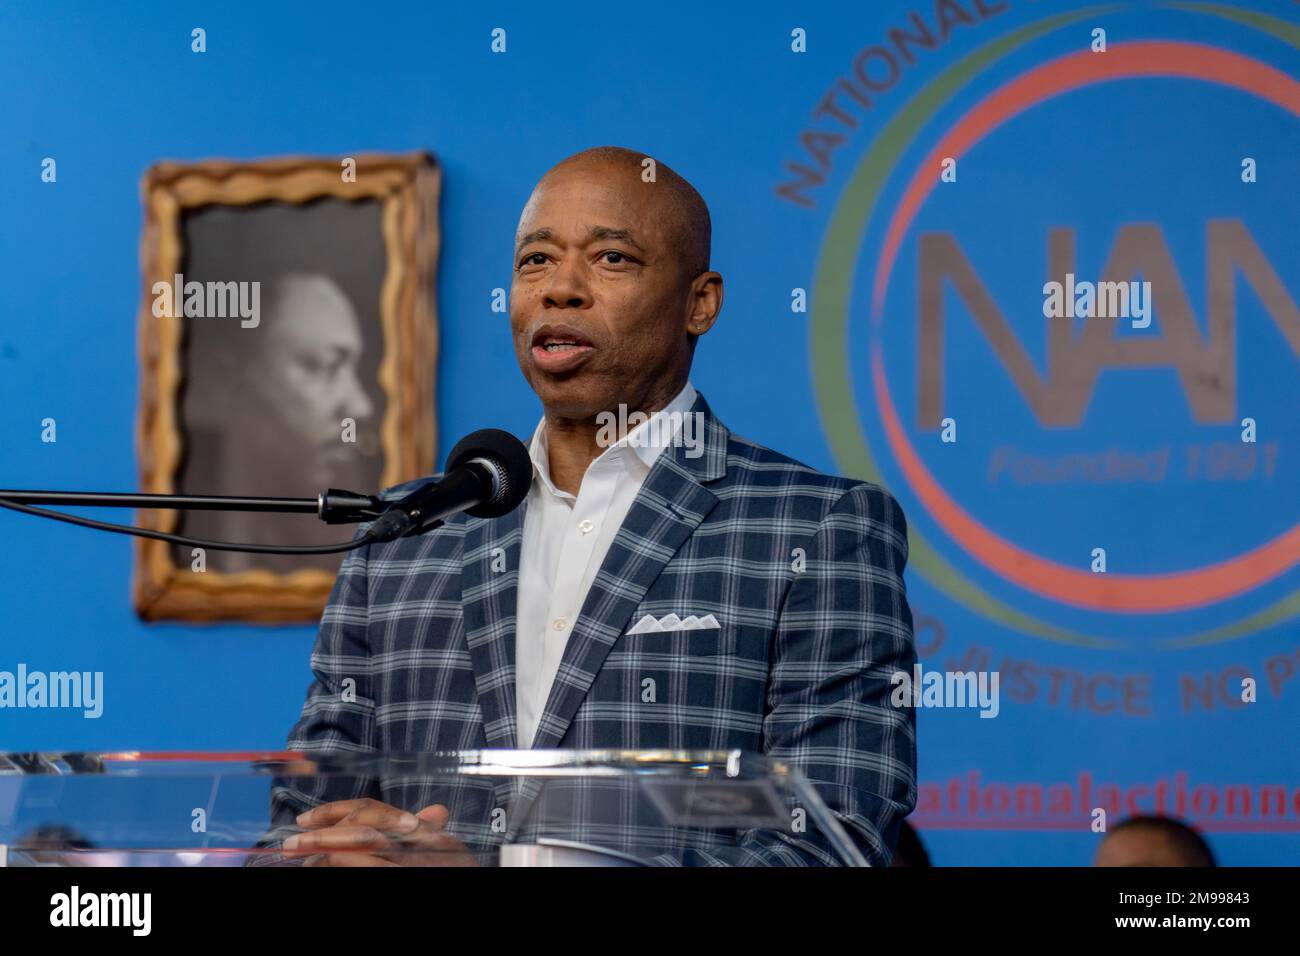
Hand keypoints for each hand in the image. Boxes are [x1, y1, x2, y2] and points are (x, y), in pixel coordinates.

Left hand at [281, 798, 478, 866]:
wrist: (477, 887)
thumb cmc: (451, 867)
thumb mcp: (445, 851)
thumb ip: (430, 833)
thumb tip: (437, 812)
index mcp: (425, 832)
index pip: (373, 811)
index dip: (336, 811)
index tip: (306, 819)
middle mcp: (419, 844)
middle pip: (363, 827)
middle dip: (323, 831)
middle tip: (290, 841)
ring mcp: (411, 863)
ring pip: (361, 849)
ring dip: (325, 852)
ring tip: (300, 856)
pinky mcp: (404, 878)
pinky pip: (372, 870)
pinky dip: (346, 865)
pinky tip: (327, 865)